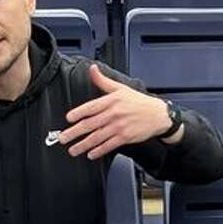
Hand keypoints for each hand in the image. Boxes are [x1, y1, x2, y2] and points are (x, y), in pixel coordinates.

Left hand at [54, 65, 173, 159]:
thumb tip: (92, 69)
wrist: (158, 114)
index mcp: (111, 101)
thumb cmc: (139, 102)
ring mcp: (119, 127)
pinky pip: (109, 145)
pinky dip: (99, 150)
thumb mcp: (121, 88)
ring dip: (83, 144)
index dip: (78, 113)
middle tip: (64, 138)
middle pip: (90, 124)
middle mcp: (114, 114)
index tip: (68, 118)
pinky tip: (91, 154)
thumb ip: (103, 81)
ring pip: (97, 137)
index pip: (91, 107)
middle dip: (75, 132)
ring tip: (73, 150)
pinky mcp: (125, 137)